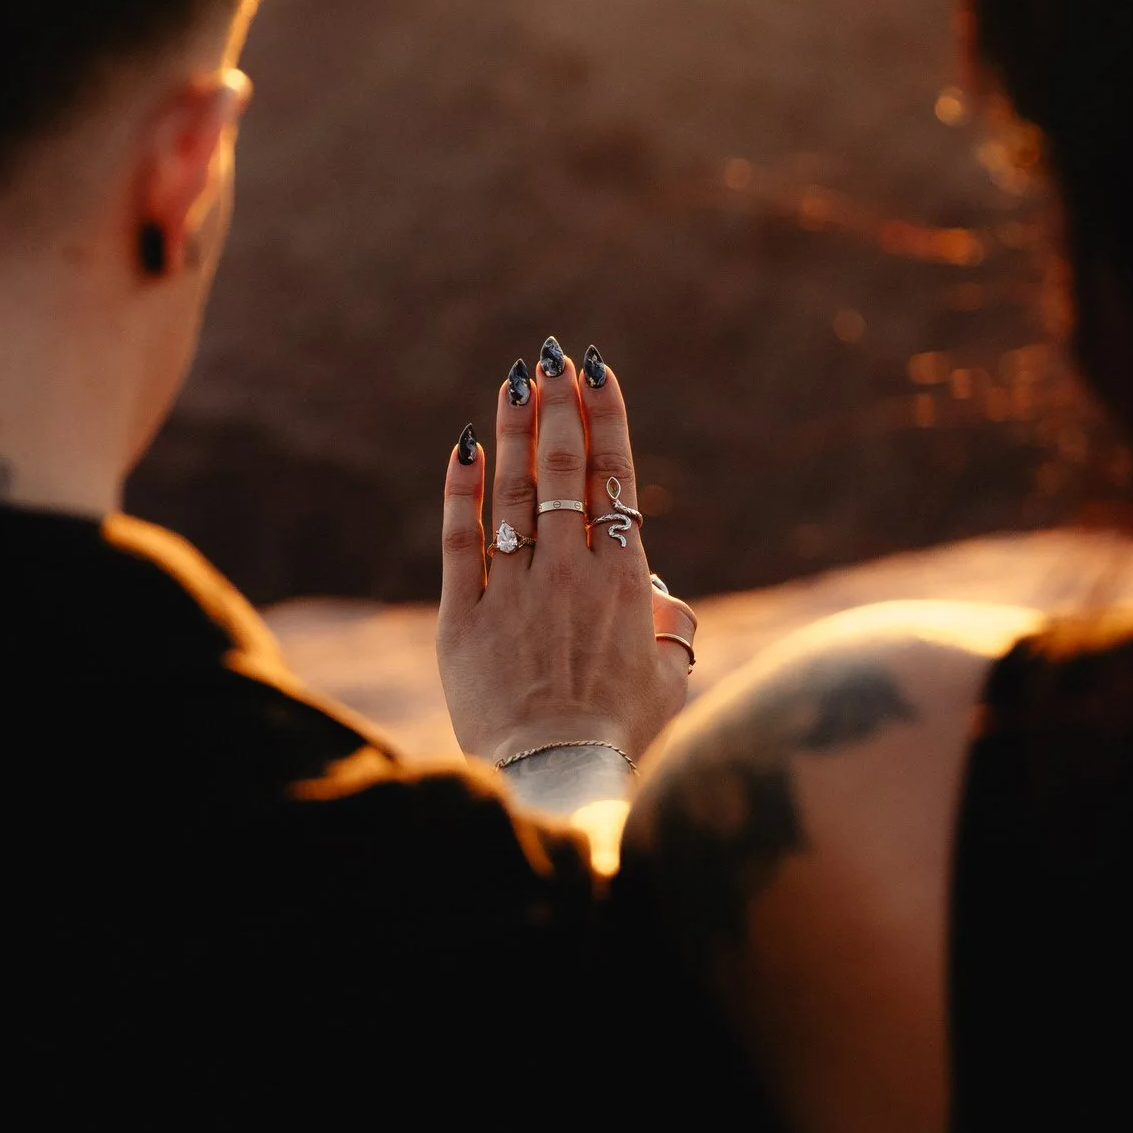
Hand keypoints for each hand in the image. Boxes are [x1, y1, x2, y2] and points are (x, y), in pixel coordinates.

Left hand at [438, 339, 697, 768]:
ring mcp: (514, 590)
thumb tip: (667, 605)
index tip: (596, 369)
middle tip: (550, 355)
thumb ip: (674, 633)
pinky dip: (459, 491)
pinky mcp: (462, 617)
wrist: (558, 777)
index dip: (604, 416)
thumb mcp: (671, 682)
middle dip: (557, 405)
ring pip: (511, 491)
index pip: (613, 476)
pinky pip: (459, 540)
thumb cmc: (622, 736)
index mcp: (625, 579)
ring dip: (512, 429)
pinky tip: (460, 446)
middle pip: (561, 468)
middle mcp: (570, 571)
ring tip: (513, 379)